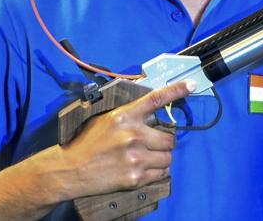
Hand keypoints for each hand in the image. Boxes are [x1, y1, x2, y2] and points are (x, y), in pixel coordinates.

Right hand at [60, 80, 195, 196]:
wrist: (70, 169)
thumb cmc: (87, 142)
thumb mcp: (106, 119)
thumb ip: (129, 114)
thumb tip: (150, 110)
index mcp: (125, 116)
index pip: (156, 99)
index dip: (176, 91)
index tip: (192, 85)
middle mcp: (133, 135)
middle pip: (169, 138)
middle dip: (164, 142)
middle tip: (152, 145)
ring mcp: (136, 157)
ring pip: (168, 157)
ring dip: (161, 158)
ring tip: (145, 158)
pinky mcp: (136, 177)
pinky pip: (160, 174)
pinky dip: (155, 172)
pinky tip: (141, 169)